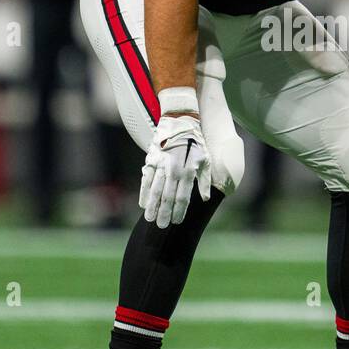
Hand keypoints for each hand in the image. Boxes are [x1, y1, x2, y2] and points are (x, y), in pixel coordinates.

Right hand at [140, 111, 211, 228]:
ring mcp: (161, 165)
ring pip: (155, 190)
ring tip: (150, 219)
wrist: (179, 122)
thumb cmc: (195, 143)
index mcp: (188, 171)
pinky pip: (146, 180)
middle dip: (164, 213)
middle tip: (161, 227)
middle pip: (168, 197)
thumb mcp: (205, 160)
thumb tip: (206, 199)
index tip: (177, 222)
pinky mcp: (151, 160)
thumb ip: (205, 180)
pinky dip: (144, 192)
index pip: (183, 197)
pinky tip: (143, 204)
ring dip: (152, 206)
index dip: (179, 211)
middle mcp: (174, 170)